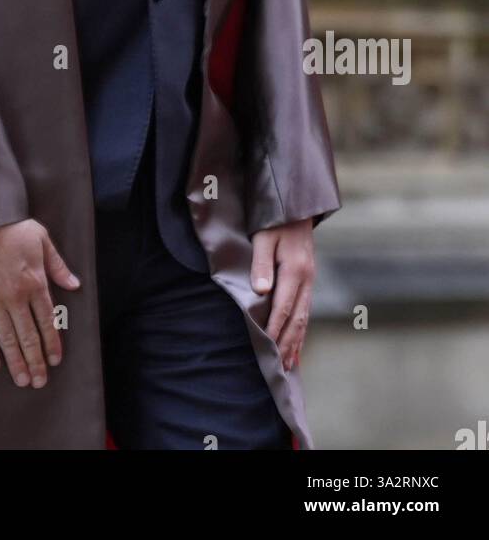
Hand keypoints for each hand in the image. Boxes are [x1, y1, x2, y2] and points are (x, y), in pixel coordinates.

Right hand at [0, 219, 79, 388]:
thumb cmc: (9, 226)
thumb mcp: (41, 238)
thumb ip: (58, 265)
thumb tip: (76, 285)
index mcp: (35, 282)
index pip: (47, 321)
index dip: (52, 344)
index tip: (55, 361)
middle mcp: (15, 296)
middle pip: (28, 336)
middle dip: (35, 362)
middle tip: (39, 382)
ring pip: (7, 339)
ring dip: (16, 362)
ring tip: (22, 381)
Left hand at [249, 218, 314, 371]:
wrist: (297, 205)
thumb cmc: (275, 220)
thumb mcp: (263, 237)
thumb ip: (261, 264)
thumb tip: (261, 291)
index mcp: (295, 270)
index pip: (283, 306)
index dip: (275, 328)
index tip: (267, 348)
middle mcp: (306, 279)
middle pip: (297, 318)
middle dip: (287, 343)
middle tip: (279, 367)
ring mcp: (310, 280)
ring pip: (304, 317)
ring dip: (297, 341)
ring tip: (290, 363)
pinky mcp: (308, 279)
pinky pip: (306, 309)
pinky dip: (302, 328)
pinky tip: (298, 341)